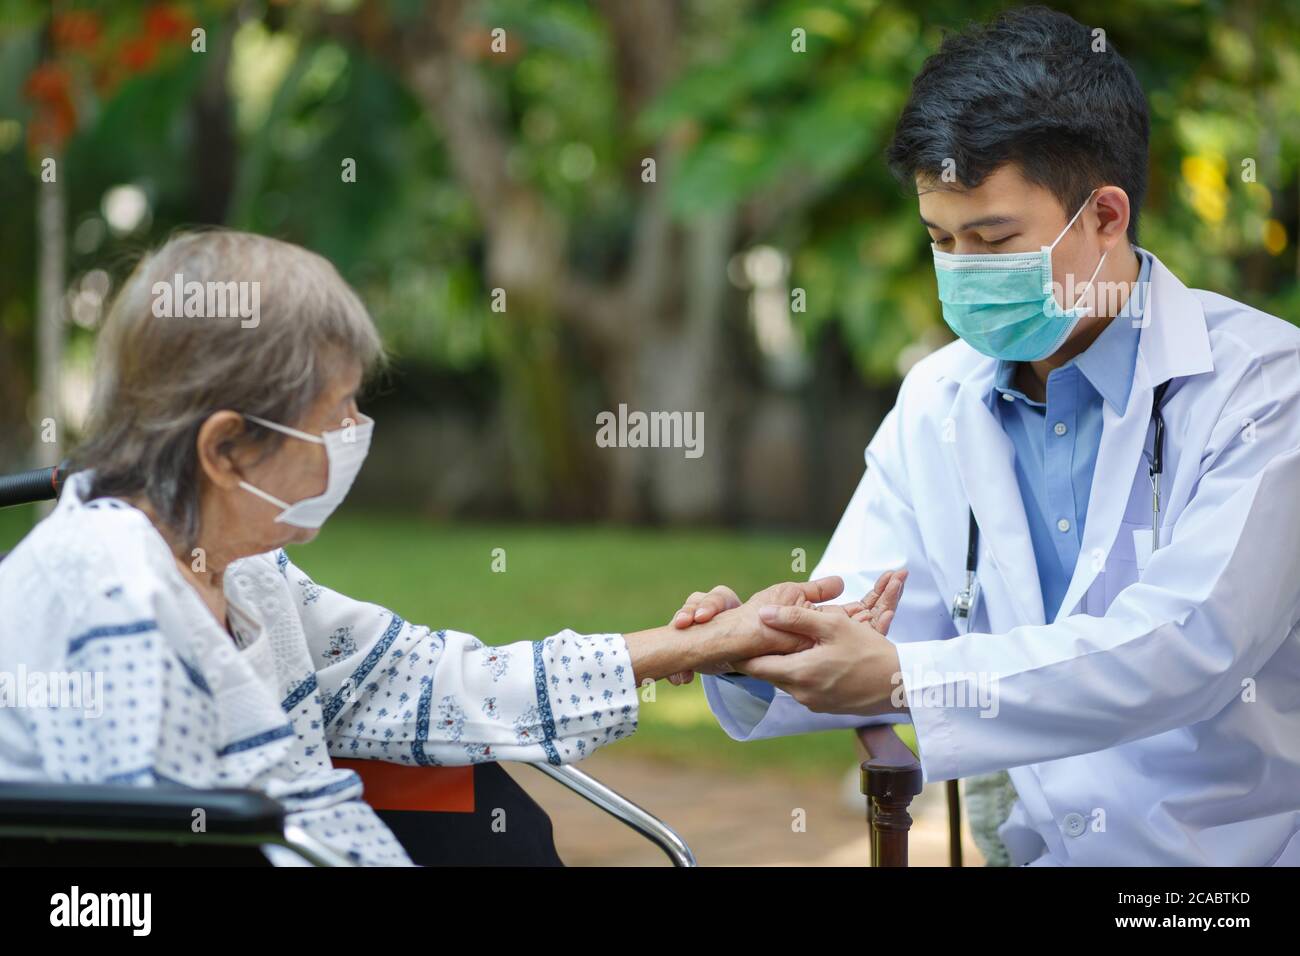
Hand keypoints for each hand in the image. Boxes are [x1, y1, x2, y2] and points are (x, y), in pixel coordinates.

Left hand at [666, 569, 906, 684]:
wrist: (901, 685)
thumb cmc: (869, 651)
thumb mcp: (833, 626)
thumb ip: (796, 618)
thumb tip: (762, 613)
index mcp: (798, 673)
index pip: (753, 666)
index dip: (737, 653)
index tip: (727, 640)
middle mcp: (800, 693)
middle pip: (766, 672)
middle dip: (758, 655)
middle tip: (747, 636)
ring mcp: (812, 702)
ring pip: (785, 678)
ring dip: (781, 661)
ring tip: (777, 641)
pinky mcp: (825, 706)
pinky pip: (801, 685)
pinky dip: (799, 670)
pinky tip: (807, 655)